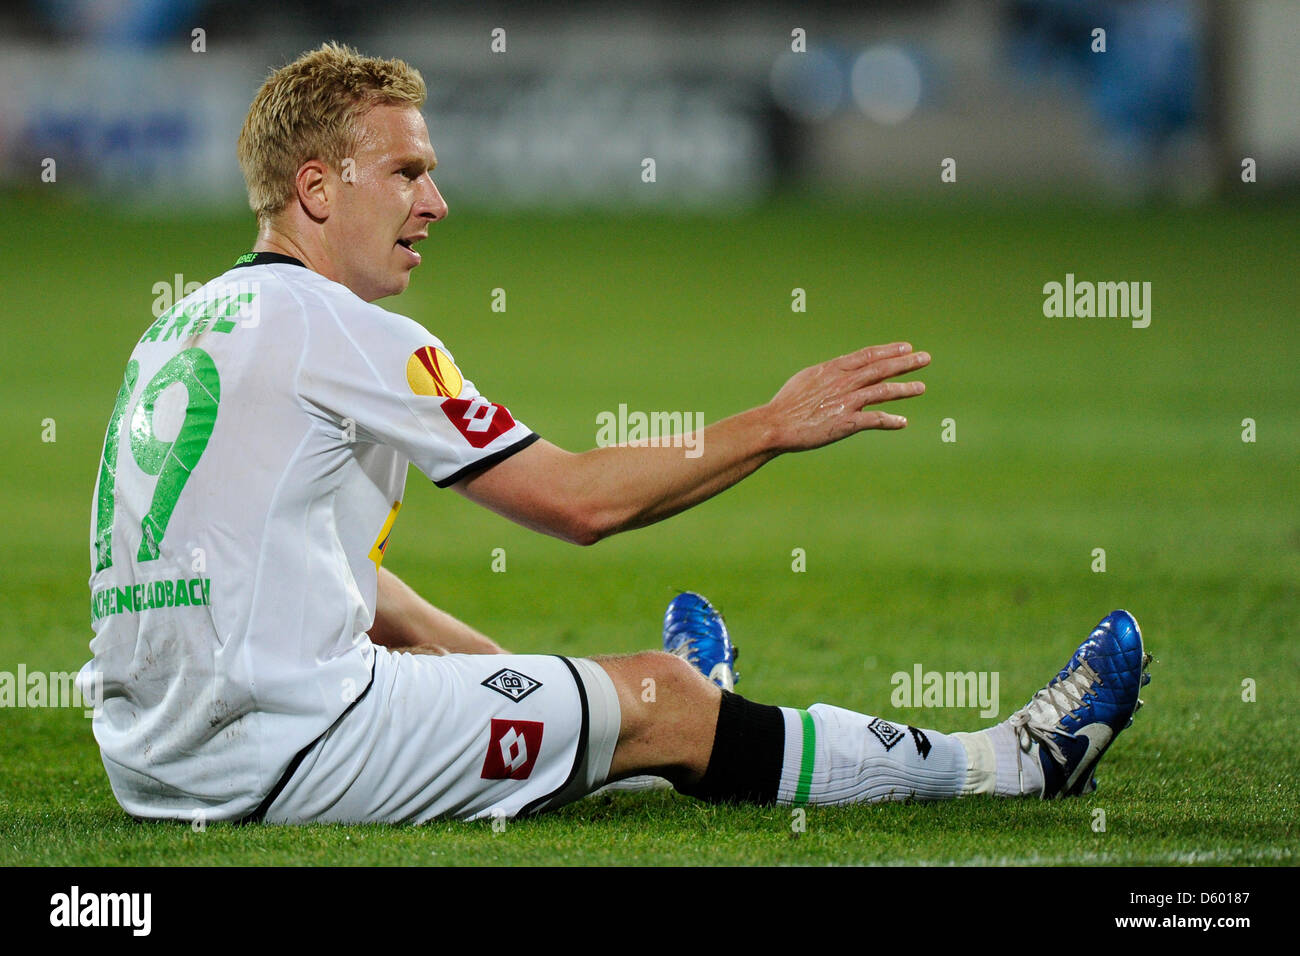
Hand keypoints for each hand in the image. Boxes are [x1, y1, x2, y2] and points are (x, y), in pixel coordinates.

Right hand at [763, 341, 929, 452]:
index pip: (868, 355)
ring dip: (904, 389)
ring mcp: (846, 402)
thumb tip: (841, 370)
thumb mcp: (808, 379)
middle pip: (880, 368)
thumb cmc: (787, 403)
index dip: (889, 350)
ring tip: (921, 387)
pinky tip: (903, 422)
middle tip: (926, 358)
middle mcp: (843, 382)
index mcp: (833, 369)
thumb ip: (828, 374)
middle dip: (905, 363)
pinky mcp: (846, 423)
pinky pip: (874, 420)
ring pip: (882, 391)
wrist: (776, 424)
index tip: (907, 348)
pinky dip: (890, 421)